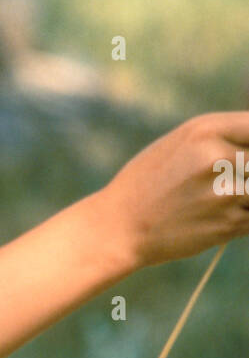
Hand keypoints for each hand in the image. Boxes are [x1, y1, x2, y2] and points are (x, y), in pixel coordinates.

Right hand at [97, 112, 248, 268]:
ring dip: (244, 196)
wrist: (121, 227)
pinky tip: (215, 217)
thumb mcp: (182, 143)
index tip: (243, 154)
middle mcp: (218, 158)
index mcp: (206, 130)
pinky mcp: (229, 224)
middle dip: (246, 172)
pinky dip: (242, 218)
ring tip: (215, 199)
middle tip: (224, 181)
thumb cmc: (151, 182)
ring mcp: (226, 192)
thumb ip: (225, 137)